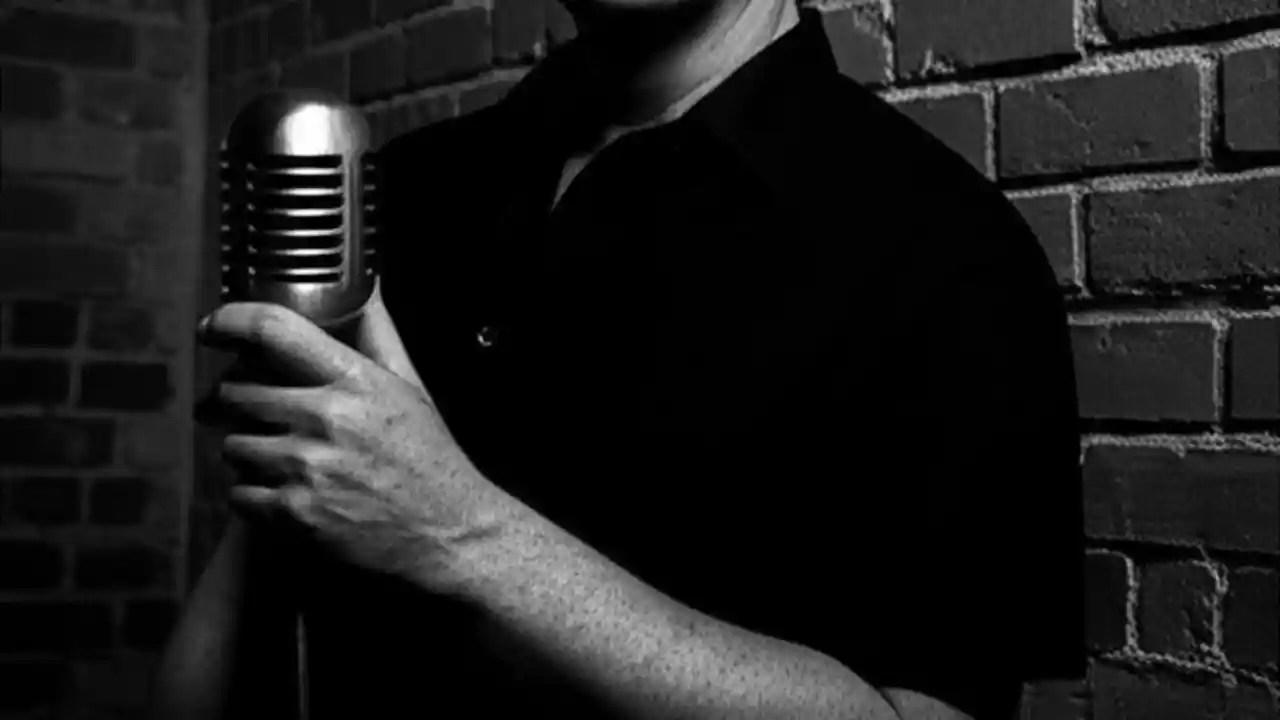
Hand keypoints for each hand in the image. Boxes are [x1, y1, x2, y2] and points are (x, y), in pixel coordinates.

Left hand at [196, 281, 508, 592]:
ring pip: (232, 446)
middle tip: (250, 411)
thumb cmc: (429, 458)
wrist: (449, 532)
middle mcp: (327, 419)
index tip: (213, 328)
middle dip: (235, 401)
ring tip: (280, 458)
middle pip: (235, 393)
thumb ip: (379, 335)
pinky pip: (239, 494)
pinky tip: (286, 492)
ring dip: (246, 451)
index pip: (273, 331)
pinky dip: (253, 496)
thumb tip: (366, 290)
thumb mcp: (411, 387)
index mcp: (355, 380)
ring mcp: (308, 469)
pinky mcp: (295, 514)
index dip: (230, 322)